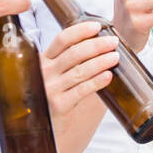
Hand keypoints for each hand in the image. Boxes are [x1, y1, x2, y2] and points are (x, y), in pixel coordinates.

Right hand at [40, 20, 117, 152]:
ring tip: (115, 57)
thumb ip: (67, 61)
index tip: (98, 26)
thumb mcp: (52, 74)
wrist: (36, 126)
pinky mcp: (58, 105)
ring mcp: (50, 89)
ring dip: (100, 62)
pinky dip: (97, 82)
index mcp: (42, 60)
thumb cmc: (50, 95)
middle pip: (74, 53)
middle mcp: (44, 72)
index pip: (62, 39)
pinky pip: (81, 90)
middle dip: (96, 45)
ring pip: (80, 71)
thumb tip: (98, 44)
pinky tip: (108, 76)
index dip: (80, 31)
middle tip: (113, 42)